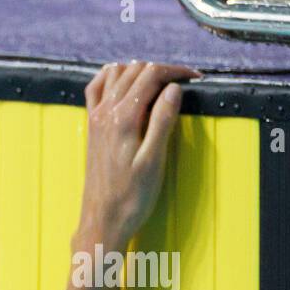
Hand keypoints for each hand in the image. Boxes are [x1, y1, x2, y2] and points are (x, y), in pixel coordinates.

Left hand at [77, 61, 200, 247]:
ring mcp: (95, 118)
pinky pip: (95, 90)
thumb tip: (174, 88)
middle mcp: (105, 113)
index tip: (197, 79)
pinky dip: (110, 78)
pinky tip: (124, 83)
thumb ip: (163, 120)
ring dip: (138, 71)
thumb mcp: (155, 160)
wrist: (103, 219)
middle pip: (135, 70)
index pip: (152, 75)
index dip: (177, 72)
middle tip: (184, 83)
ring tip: (160, 83)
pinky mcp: (92, 127)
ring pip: (114, 75)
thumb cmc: (132, 197)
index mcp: (123, 118)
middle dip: (162, 70)